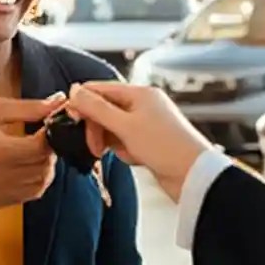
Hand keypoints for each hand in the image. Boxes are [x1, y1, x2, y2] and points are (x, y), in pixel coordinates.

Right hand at [0, 94, 63, 208]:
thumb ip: (29, 108)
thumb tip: (59, 102)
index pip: (42, 148)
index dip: (51, 135)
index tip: (48, 125)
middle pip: (44, 167)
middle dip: (49, 151)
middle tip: (41, 138)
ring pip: (41, 185)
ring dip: (44, 168)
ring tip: (32, 153)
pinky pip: (28, 195)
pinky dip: (33, 181)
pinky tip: (22, 167)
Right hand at [66, 82, 212, 201]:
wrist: (194, 175)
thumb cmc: (165, 147)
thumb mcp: (124, 126)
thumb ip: (96, 108)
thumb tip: (74, 90)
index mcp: (139, 93)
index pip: (100, 89)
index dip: (83, 103)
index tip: (70, 118)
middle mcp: (143, 105)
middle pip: (104, 109)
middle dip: (96, 128)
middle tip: (92, 145)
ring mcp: (146, 123)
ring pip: (113, 127)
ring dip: (110, 141)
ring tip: (123, 152)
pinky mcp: (149, 141)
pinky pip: (124, 141)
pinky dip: (123, 150)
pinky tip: (134, 158)